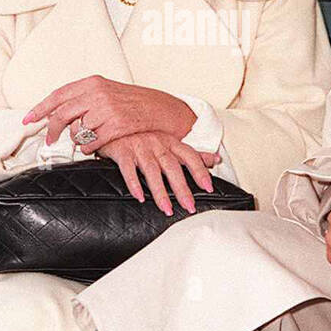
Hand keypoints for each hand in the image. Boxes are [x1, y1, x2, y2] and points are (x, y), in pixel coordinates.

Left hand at [23, 77, 194, 148]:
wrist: (160, 108)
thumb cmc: (132, 101)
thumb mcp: (106, 91)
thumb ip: (83, 98)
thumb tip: (56, 112)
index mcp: (92, 83)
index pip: (58, 95)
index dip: (40, 108)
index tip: (28, 119)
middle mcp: (97, 94)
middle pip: (62, 114)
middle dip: (51, 130)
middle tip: (49, 140)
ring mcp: (107, 110)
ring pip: (77, 130)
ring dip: (76, 140)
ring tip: (81, 141)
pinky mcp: (117, 126)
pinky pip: (92, 142)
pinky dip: (88, 148)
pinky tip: (92, 148)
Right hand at [95, 131, 215, 215]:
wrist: (114, 122)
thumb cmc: (143, 135)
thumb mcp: (169, 141)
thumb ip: (192, 153)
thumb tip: (216, 159)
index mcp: (170, 141)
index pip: (189, 156)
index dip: (200, 171)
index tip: (208, 187)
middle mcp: (156, 143)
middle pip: (172, 167)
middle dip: (182, 188)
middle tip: (189, 206)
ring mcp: (139, 147)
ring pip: (152, 171)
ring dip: (160, 192)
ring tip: (167, 209)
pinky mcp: (122, 151)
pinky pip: (128, 169)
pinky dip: (134, 184)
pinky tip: (139, 197)